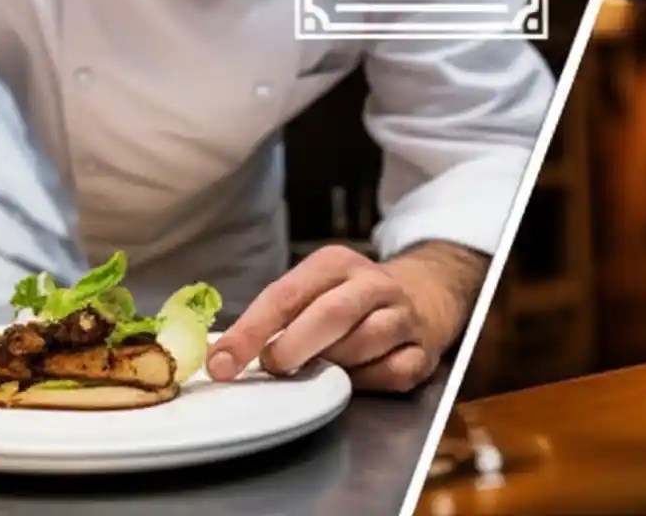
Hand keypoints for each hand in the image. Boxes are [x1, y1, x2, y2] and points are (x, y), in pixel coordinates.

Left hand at [206, 243, 483, 391]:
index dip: (250, 332)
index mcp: (335, 263)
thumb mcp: (313, 289)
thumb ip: (277, 316)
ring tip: (319, 369)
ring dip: (334, 365)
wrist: (422, 295)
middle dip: (293, 348)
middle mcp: (373, 283)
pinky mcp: (423, 351)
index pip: (285, 295)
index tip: (221, 364)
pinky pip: (393, 372)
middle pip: (331, 314)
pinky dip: (369, 381)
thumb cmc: (349, 300)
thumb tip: (227, 356)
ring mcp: (403, 316)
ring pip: (365, 343)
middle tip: (273, 368)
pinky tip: (358, 377)